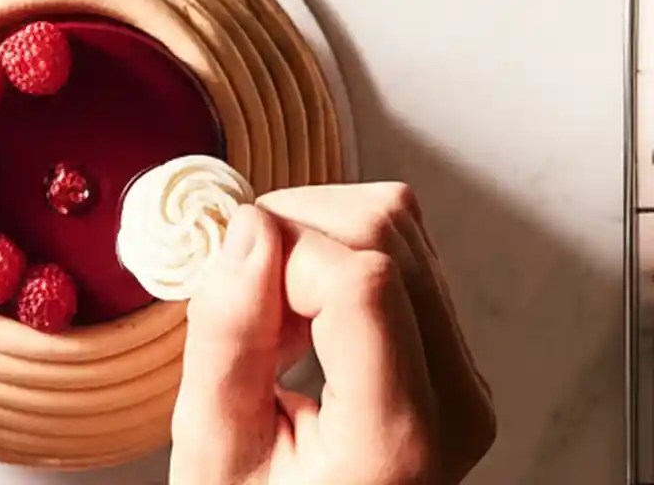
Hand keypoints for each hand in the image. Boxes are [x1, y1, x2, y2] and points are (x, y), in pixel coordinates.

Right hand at [170, 184, 495, 484]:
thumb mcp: (214, 453)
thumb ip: (227, 339)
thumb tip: (247, 228)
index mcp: (396, 440)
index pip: (362, 280)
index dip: (281, 255)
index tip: (229, 284)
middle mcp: (454, 399)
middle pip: (386, 233)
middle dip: (292, 232)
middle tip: (242, 297)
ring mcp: (463, 373)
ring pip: (398, 223)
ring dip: (312, 237)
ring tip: (271, 314)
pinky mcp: (453, 353)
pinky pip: (404, 248)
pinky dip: (334, 252)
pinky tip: (300, 312)